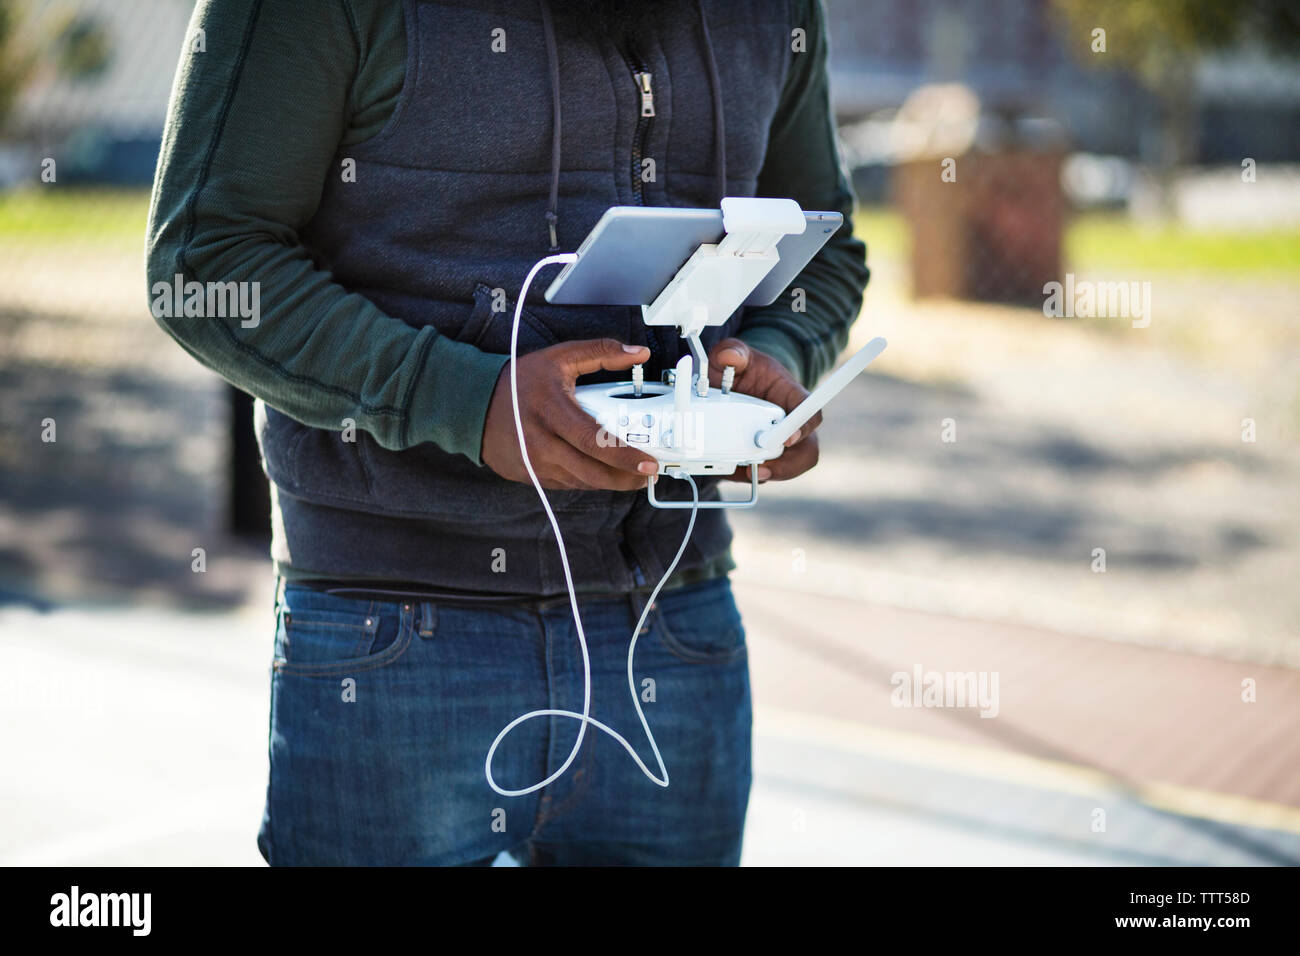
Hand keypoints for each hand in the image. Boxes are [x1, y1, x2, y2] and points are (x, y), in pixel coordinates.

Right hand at [482, 338, 658, 490]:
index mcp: (551, 410)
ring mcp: (534, 464)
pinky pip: (567, 484)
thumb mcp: (559, 357)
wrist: (474, 405)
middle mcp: (541, 443)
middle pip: (591, 472)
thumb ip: (601, 352)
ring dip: (609, 482)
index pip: (594, 441)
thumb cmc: (520, 381)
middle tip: (646, 476)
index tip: (649, 464)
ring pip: (581, 482)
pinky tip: (600, 471)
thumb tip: (637, 353)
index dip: (624, 457)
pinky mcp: (530, 477)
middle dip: (624, 479)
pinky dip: (587, 480)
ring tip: (630, 475)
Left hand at [707, 337, 820, 482]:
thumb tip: (731, 356)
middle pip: (806, 450)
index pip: (810, 412)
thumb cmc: (743, 369)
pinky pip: (761, 474)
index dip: (805, 427)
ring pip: (787, 467)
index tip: (789, 438)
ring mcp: (779, 444)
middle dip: (787, 464)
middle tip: (760, 468)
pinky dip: (746, 476)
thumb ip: (734, 352)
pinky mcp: (762, 457)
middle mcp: (792, 424)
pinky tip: (729, 470)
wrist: (733, 384)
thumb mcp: (736, 355)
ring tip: (742, 472)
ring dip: (768, 474)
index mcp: (792, 396)